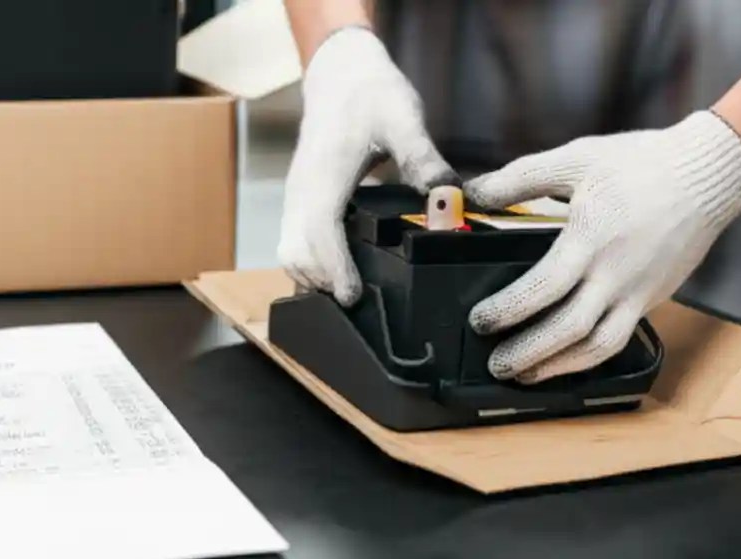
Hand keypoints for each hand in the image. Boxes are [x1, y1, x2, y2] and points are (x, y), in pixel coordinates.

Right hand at [279, 27, 456, 304]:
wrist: (340, 75)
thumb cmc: (372, 94)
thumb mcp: (405, 119)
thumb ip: (424, 160)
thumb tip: (450, 199)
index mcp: (325, 173)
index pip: (319, 231)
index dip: (334, 267)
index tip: (352, 296)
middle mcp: (302, 190)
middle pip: (297, 253)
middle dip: (323, 283)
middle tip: (361, 302)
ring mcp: (295, 197)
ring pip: (289, 252)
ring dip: (313, 277)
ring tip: (351, 291)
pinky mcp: (298, 201)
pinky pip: (293, 243)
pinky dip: (310, 264)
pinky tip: (339, 272)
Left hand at [464, 110, 740, 383]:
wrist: (707, 173)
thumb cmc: (640, 163)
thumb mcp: (575, 159)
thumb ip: (520, 177)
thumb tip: (474, 192)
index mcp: (592, 238)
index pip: (545, 287)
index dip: (509, 309)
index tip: (480, 321)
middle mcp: (617, 273)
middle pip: (570, 329)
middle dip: (529, 352)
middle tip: (497, 365)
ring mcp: (640, 291)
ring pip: (600, 346)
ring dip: (559, 367)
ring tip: (526, 376)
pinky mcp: (654, 298)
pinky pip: (619, 338)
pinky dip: (588, 357)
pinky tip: (564, 360)